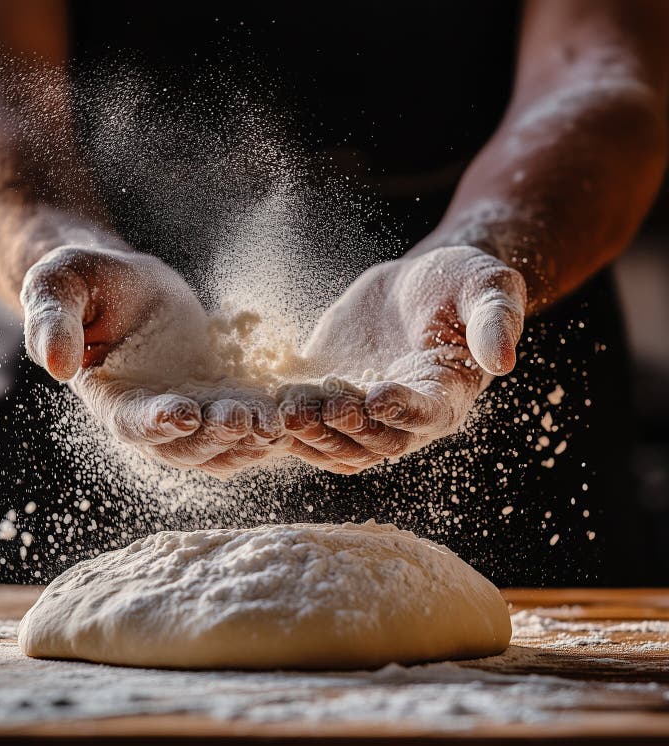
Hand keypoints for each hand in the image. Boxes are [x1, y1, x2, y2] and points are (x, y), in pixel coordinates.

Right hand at [20, 245, 283, 475]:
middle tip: (246, 419)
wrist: (130, 288)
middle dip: (217, 434)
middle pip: (187, 444)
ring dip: (249, 437)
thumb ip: (52, 320)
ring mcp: (192, 414)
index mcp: (112, 400)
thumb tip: (55, 364)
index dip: (158, 422)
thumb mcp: (59, 286)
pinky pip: (248, 422)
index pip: (133, 423)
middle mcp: (153, 420)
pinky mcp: (222, 400)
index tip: (184, 413)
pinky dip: (269, 423)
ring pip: (223, 443)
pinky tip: (294, 411)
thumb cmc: (88, 284)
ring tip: (277, 420)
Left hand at [278, 246, 526, 472]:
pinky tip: (264, 405)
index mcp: (446, 396)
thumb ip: (496, 321)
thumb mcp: (488, 289)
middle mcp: (403, 417)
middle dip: (345, 427)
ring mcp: (363, 412)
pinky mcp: (329, 397)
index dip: (402, 410)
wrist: (418, 286)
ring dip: (310, 431)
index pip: (426, 414)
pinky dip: (287, 420)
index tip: (378, 396)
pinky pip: (308, 420)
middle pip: (375, 439)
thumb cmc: (462, 284)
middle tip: (319, 409)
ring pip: (336, 439)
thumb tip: (504, 361)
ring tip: (284, 411)